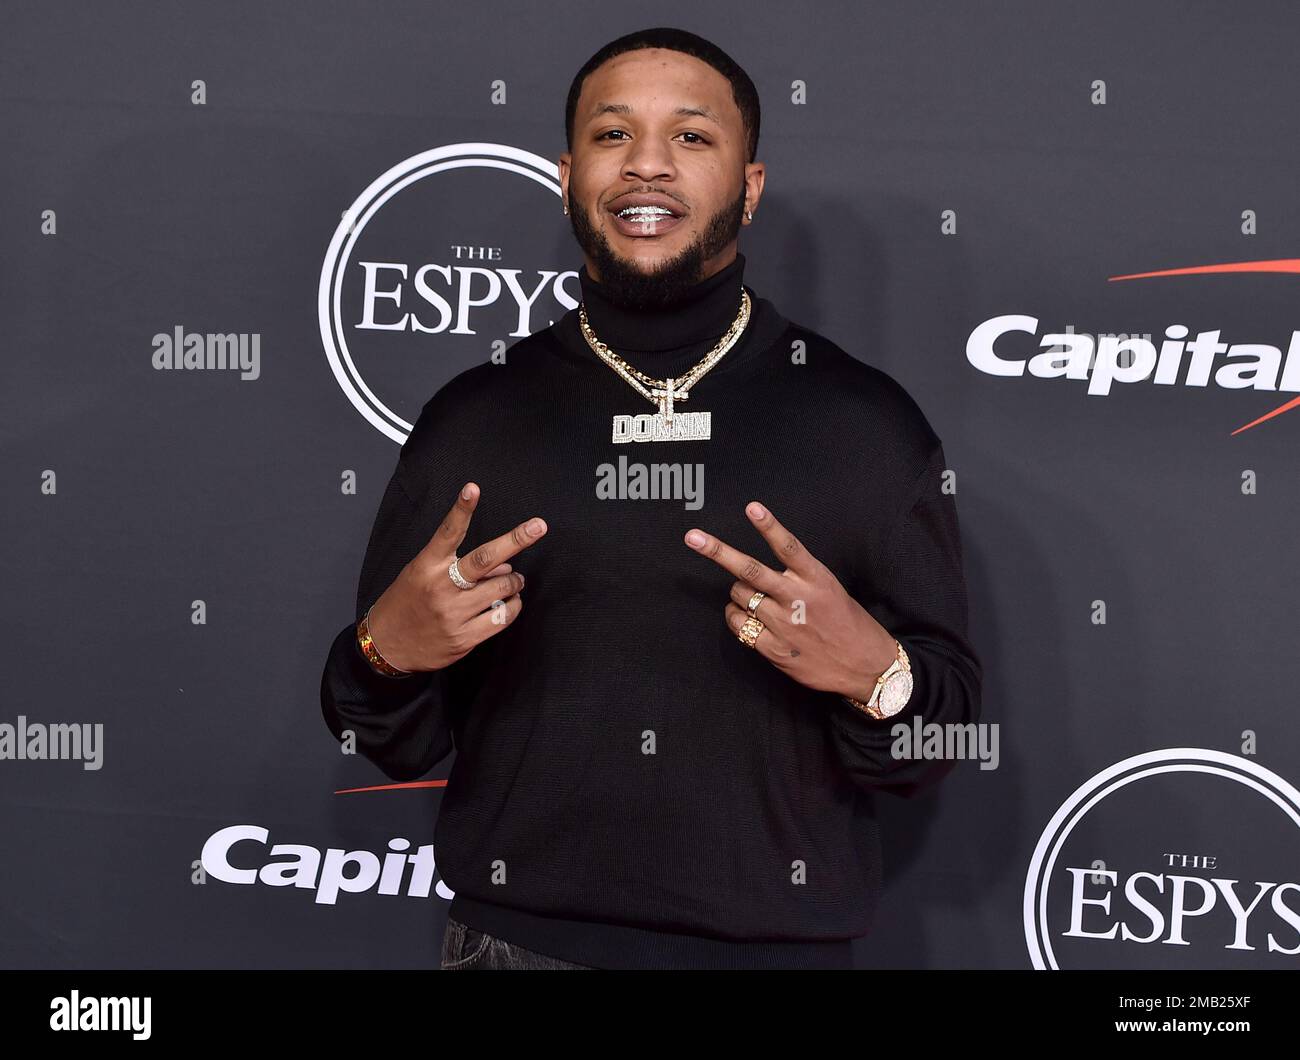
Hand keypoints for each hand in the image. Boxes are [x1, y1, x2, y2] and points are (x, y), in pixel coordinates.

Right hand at [365, 482, 547, 672]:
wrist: (386, 646)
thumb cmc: (406, 603)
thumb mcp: (420, 574)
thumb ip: (457, 565)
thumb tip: (502, 565)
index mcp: (426, 566)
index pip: (447, 532)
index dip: (461, 510)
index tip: (472, 489)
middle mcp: (441, 587)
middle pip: (485, 559)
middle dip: (515, 540)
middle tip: (538, 526)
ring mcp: (453, 614)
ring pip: (501, 588)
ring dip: (515, 581)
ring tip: (514, 581)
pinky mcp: (464, 638)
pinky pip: (502, 617)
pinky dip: (513, 606)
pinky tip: (510, 602)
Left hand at [683, 501, 896, 700]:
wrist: (866, 667)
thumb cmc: (846, 623)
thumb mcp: (830, 589)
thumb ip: (797, 577)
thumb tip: (754, 573)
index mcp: (816, 579)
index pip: (788, 546)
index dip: (768, 525)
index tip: (751, 507)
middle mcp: (798, 598)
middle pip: (750, 570)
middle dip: (718, 552)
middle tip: (693, 537)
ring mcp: (784, 624)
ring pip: (740, 596)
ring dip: (738, 594)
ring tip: (753, 599)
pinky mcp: (775, 649)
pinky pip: (739, 626)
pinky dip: (736, 618)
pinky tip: (747, 619)